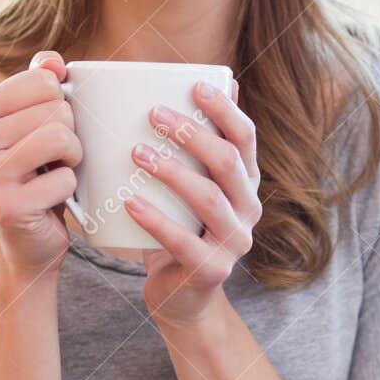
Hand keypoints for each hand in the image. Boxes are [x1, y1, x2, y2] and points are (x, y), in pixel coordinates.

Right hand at [0, 51, 81, 277]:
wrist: (25, 242)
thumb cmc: (35, 176)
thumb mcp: (34, 126)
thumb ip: (40, 85)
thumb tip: (52, 60)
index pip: (42, 81)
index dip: (61, 104)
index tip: (49, 128)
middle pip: (55, 110)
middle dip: (71, 134)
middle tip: (56, 158)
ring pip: (59, 138)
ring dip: (73, 158)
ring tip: (59, 170)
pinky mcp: (8, 207)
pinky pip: (65, 179)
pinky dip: (70, 190)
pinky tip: (53, 199)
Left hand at [127, 77, 260, 327]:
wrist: (183, 297)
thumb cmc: (182, 229)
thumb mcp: (193, 187)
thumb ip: (200, 146)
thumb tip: (218, 83)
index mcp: (246, 183)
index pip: (246, 139)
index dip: (224, 110)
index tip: (193, 86)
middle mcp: (248, 210)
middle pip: (227, 162)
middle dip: (191, 134)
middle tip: (153, 114)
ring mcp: (234, 242)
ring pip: (209, 198)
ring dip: (172, 171)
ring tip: (136, 153)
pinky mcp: (212, 270)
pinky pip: (184, 242)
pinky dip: (155, 220)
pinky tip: (130, 202)